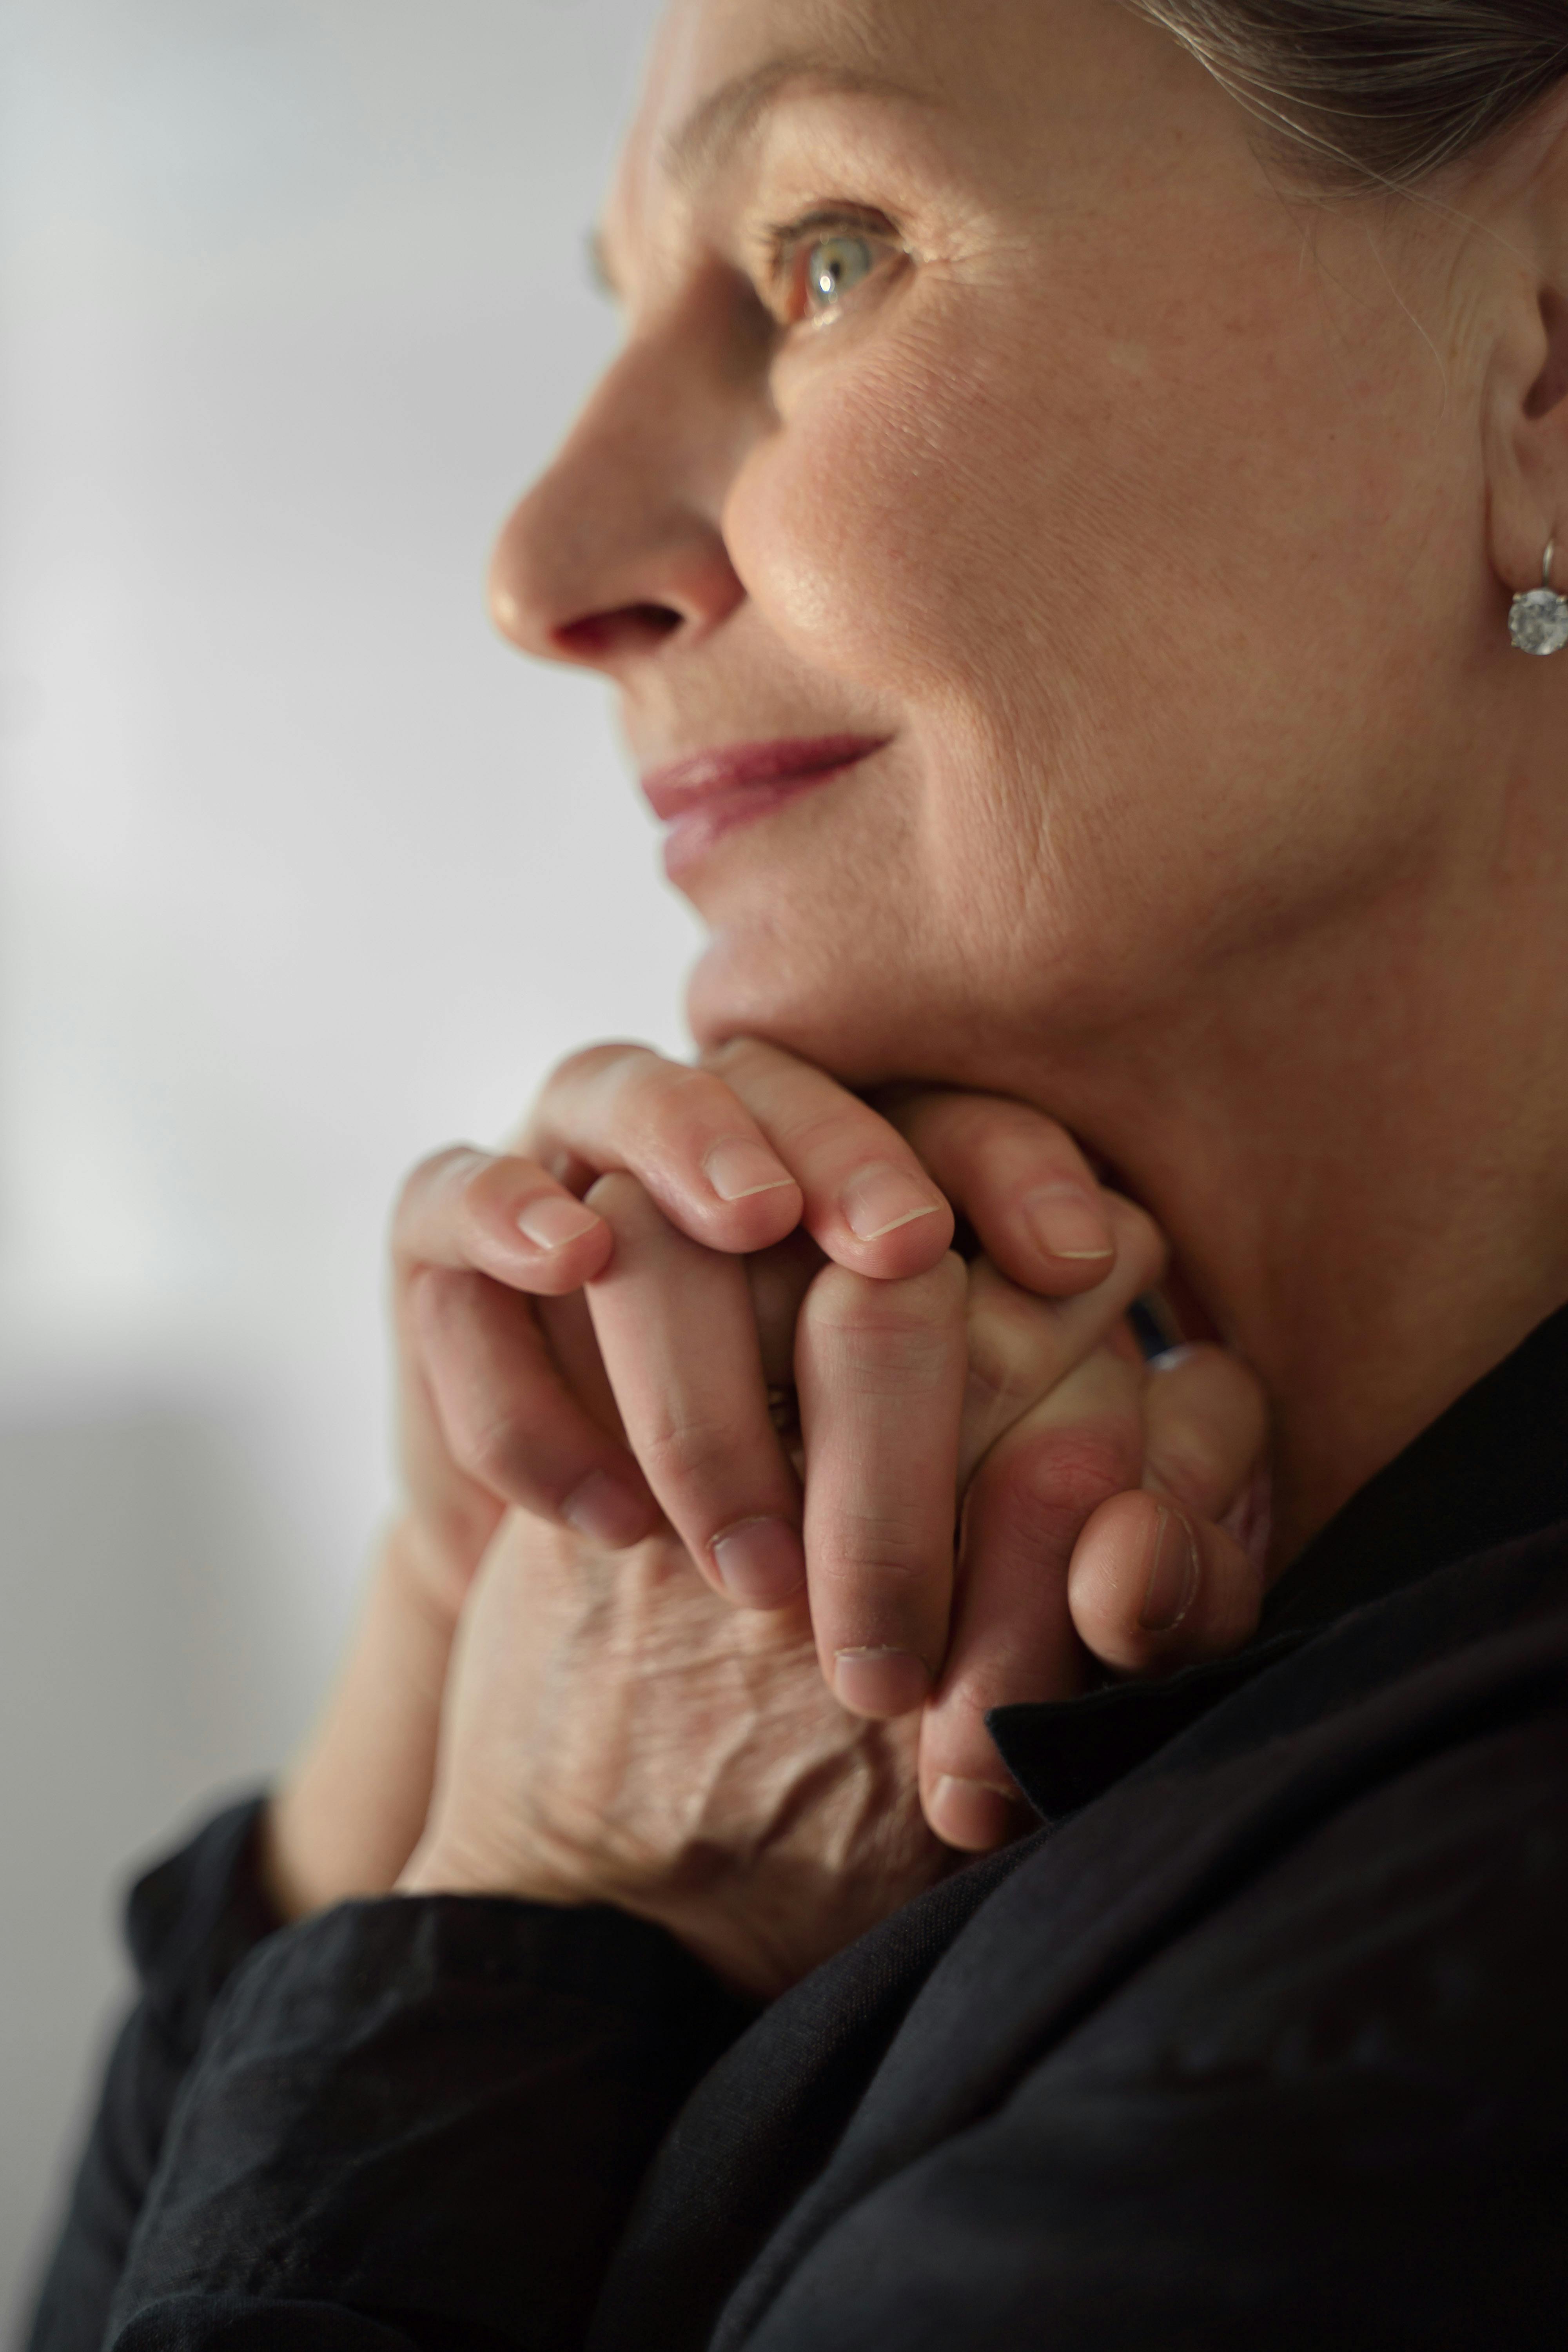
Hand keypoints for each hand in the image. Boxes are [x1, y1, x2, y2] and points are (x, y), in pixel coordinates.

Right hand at [267, 1044, 1266, 1912]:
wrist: (604, 1659)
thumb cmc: (811, 1595)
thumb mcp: (939, 1558)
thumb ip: (1047, 1519)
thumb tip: (1156, 1531)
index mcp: (848, 1178)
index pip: (945, 1113)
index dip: (1014, 1167)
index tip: (1082, 1256)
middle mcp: (711, 1145)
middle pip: (780, 1077)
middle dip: (846, 1149)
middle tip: (904, 1244)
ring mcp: (568, 1171)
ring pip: (613, 1087)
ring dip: (685, 1147)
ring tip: (747, 1227)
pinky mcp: (444, 1246)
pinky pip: (450, 1212)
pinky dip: (514, 1282)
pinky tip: (577, 1394)